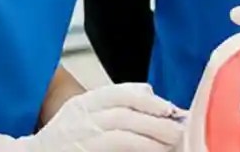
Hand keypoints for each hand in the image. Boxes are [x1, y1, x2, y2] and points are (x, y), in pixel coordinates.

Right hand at [0, 83, 185, 151]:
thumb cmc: (61, 142)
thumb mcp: (83, 115)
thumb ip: (112, 103)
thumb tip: (150, 93)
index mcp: (83, 104)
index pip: (121, 93)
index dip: (150, 100)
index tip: (170, 109)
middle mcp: (79, 117)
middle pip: (125, 111)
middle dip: (156, 120)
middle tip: (177, 129)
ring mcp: (79, 137)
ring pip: (121, 131)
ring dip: (150, 137)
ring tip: (170, 143)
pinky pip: (113, 148)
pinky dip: (136, 149)